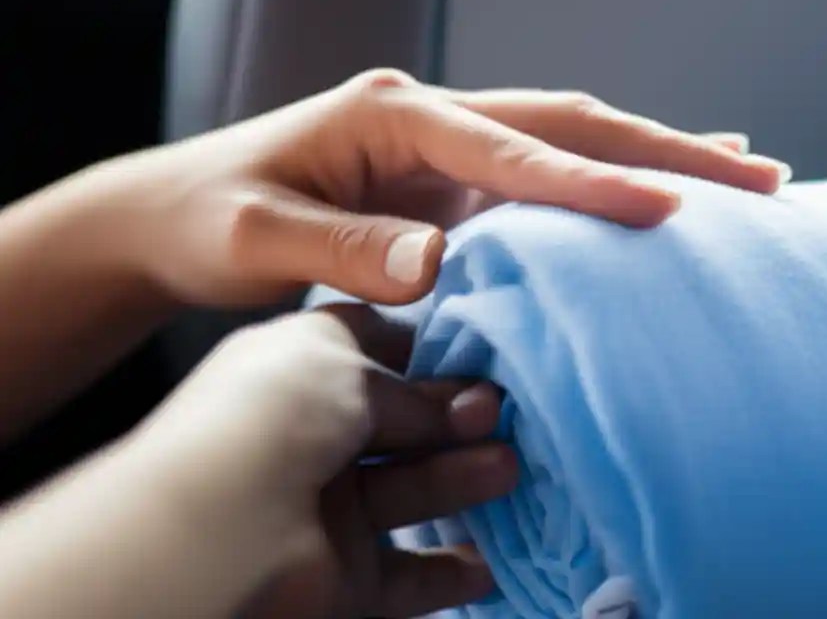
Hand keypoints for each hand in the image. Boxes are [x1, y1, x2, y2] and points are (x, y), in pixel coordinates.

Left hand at [115, 69, 787, 306]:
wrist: (177, 214)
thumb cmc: (207, 222)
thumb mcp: (254, 239)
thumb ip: (343, 246)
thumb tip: (441, 263)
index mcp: (392, 115)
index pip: (513, 149)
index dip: (592, 182)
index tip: (668, 211)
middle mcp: (434, 117)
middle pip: (571, 122)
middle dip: (669, 149)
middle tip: (761, 180)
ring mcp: (450, 144)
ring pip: (576, 138)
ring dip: (660, 154)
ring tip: (749, 176)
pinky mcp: (456, 180)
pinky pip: (554, 173)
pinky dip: (617, 178)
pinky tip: (667, 188)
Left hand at [132, 304, 515, 617]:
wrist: (219, 534)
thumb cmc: (272, 419)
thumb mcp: (343, 362)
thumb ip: (409, 384)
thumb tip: (460, 401)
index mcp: (297, 370)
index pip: (374, 350)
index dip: (428, 351)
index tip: (483, 353)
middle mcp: (312, 437)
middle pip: (404, 423)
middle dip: (458, 416)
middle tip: (502, 414)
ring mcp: (330, 509)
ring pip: (415, 490)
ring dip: (466, 478)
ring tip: (508, 467)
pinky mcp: (346, 576)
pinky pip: (412, 575)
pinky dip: (455, 570)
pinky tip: (492, 556)